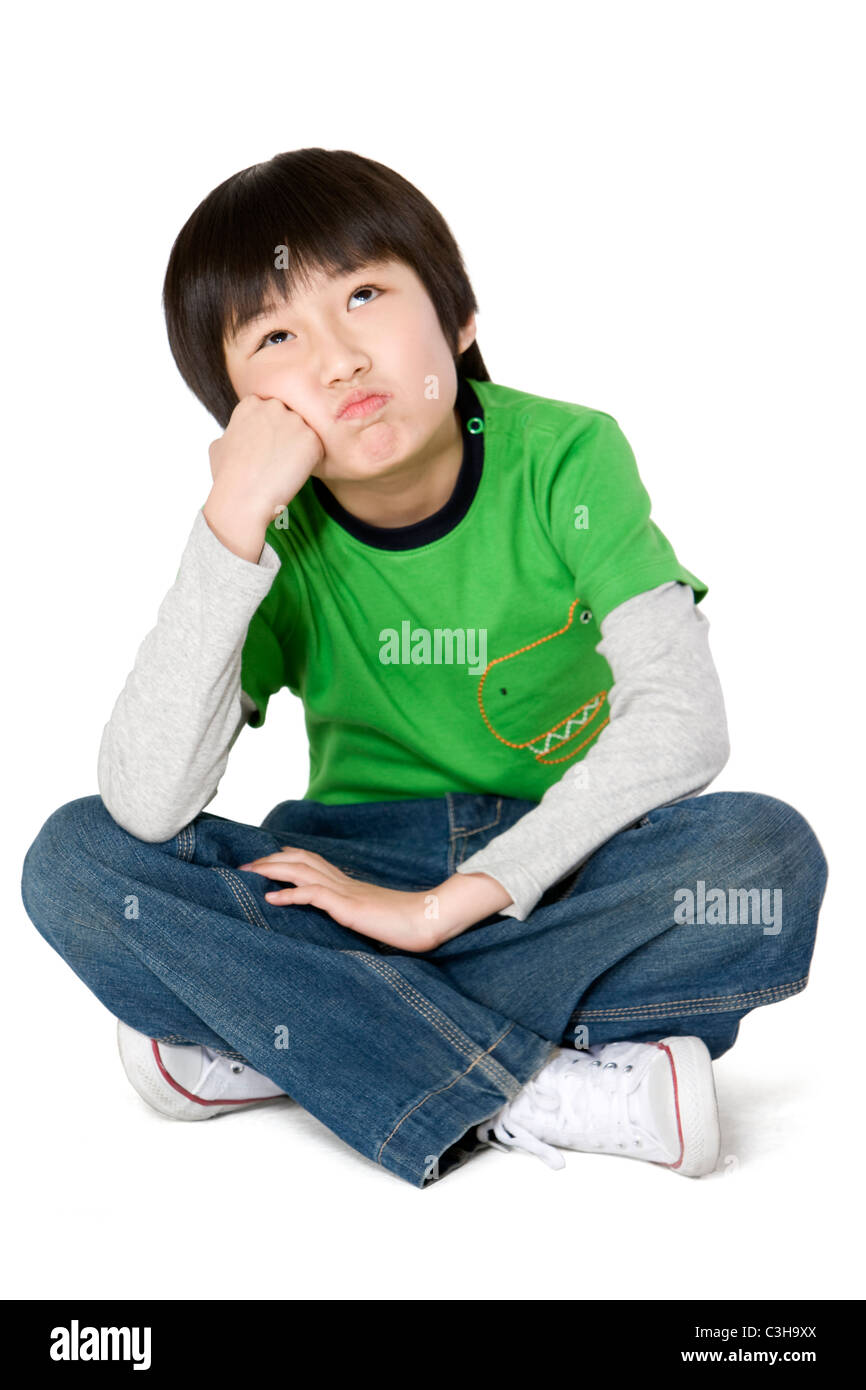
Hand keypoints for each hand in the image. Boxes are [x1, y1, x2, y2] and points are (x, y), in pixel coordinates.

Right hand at [204, 394, 324, 560]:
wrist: (241, 499)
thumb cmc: (227, 479)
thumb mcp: (219, 446)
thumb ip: (233, 432)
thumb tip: (236, 435)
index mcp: (251, 403)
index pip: (271, 412)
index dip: (270, 434)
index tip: (263, 452)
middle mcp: (274, 405)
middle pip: (290, 420)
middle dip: (287, 438)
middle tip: (276, 463)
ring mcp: (294, 421)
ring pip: (305, 435)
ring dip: (299, 452)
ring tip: (282, 471)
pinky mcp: (312, 439)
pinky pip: (317, 451)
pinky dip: (310, 465)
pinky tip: (292, 476)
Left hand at [236, 846, 442, 952]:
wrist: (428, 920)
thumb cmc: (408, 923)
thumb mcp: (374, 917)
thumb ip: (357, 914)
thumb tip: (347, 921)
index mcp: (349, 884)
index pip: (312, 861)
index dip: (287, 857)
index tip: (265, 861)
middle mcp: (344, 882)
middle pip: (300, 859)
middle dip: (270, 860)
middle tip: (246, 865)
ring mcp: (345, 892)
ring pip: (301, 870)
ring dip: (272, 870)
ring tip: (249, 873)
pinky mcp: (348, 906)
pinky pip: (313, 894)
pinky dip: (289, 894)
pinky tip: (270, 899)